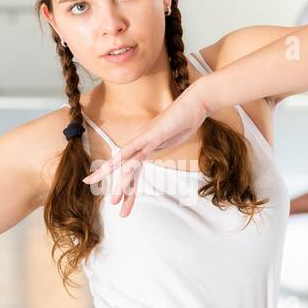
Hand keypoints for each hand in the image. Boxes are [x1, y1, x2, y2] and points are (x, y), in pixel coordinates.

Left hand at [80, 86, 209, 217]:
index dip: (124, 184)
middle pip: (125, 170)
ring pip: (128, 164)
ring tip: (115, 200)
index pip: (131, 169)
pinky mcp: (153, 135)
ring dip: (122, 183)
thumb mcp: (168, 140)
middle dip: (118, 188)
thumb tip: (152, 152)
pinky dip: (128, 162)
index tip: (119, 197)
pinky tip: (121, 172)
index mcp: (144, 146)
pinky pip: (138, 152)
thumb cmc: (184, 120)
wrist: (195, 104)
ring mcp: (145, 139)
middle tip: (113, 203)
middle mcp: (140, 143)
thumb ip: (158, 147)